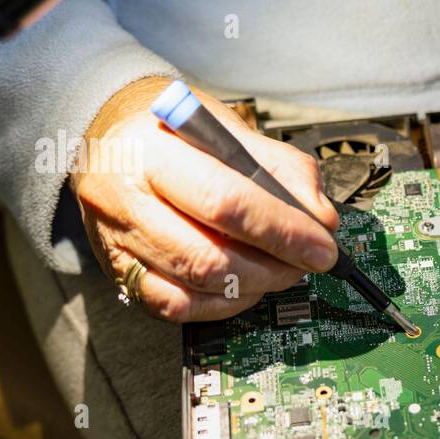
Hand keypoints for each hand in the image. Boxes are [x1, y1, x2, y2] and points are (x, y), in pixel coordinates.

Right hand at [71, 77, 339, 321]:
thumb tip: (322, 221)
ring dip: (255, 286)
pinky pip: (177, 308)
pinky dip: (223, 302)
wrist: (116, 137)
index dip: (282, 232)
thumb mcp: (234, 130)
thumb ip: (285, 170)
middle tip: (307, 261)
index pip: (225, 203)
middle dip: (274, 268)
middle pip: (209, 257)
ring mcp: (116, 241)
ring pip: (197, 287)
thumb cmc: (182, 135)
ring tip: (280, 267)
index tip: (324, 248)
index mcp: (151, 150)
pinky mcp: (118, 274)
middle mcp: (123, 198)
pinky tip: (245, 284)